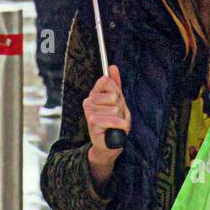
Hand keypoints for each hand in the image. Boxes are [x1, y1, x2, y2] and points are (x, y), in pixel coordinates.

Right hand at [83, 64, 130, 179]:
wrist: (110, 143)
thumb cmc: (114, 121)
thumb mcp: (118, 101)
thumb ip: (115, 83)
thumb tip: (112, 66)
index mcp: (95, 94)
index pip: (106, 81)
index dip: (115, 91)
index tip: (115, 100)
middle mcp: (89, 101)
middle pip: (114, 95)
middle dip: (120, 107)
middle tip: (116, 115)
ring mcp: (89, 111)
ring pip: (115, 108)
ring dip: (120, 118)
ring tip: (115, 123)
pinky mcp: (92, 121)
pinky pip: (114, 119)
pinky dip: (119, 125)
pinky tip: (114, 129)